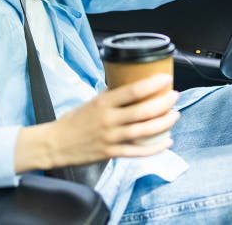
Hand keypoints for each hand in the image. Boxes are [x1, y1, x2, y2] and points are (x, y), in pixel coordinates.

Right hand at [14, 74, 178, 171]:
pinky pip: (137, 152)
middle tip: (174, 96)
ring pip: (144, 131)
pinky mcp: (111, 153)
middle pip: (143, 111)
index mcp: (103, 103)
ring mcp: (110, 138)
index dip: (152, 84)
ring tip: (175, 115)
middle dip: (163, 103)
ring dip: (163, 123)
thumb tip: (129, 85)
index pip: (132, 91)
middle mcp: (108, 119)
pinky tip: (166, 142)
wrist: (55, 143)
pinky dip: (154, 148)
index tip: (165, 78)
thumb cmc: (73, 121)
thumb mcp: (91, 102)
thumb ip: (110, 96)